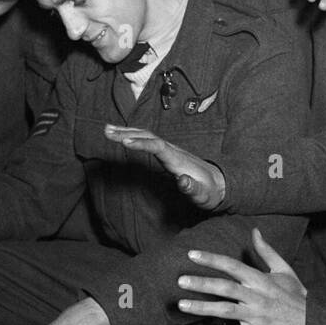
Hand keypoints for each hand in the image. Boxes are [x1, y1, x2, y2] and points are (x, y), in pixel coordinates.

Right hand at [104, 124, 225, 209]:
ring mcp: (169, 150)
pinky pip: (147, 140)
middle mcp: (172, 150)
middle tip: (106, 132)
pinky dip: (133, 136)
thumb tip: (182, 180)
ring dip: (127, 131)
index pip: (157, 146)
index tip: (125, 142)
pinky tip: (122, 136)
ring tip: (107, 129)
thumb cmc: (209, 191)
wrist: (218, 183)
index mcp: (178, 159)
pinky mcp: (166, 153)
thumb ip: (192, 188)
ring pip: (146, 136)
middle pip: (148, 136)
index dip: (141, 143)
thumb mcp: (202, 194)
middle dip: (127, 133)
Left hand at [177, 230, 306, 324]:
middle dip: (202, 283)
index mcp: (261, 280)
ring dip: (203, 307)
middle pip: (226, 287)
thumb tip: (254, 232)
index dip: (212, 259)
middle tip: (180, 280)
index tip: (192, 254)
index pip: (233, 266)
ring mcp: (256, 317)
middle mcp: (257, 297)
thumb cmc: (296, 298)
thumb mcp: (285, 271)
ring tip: (182, 305)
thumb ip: (267, 252)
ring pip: (226, 311)